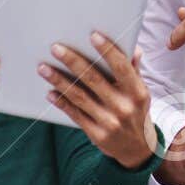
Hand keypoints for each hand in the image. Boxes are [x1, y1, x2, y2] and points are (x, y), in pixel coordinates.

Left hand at [40, 31, 155, 168]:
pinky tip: (50, 92)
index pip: (121, 67)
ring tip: (43, 68)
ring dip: (59, 80)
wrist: (138, 149)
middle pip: (94, 79)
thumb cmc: (136, 112)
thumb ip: (134, 71)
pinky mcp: (97, 134)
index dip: (107, 50)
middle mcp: (124, 107)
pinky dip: (61, 102)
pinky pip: (75, 114)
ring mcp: (109, 122)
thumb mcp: (141, 93)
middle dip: (73, 61)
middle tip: (56, 48)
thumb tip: (133, 49)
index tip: (92, 35)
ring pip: (79, 96)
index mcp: (137, 92)